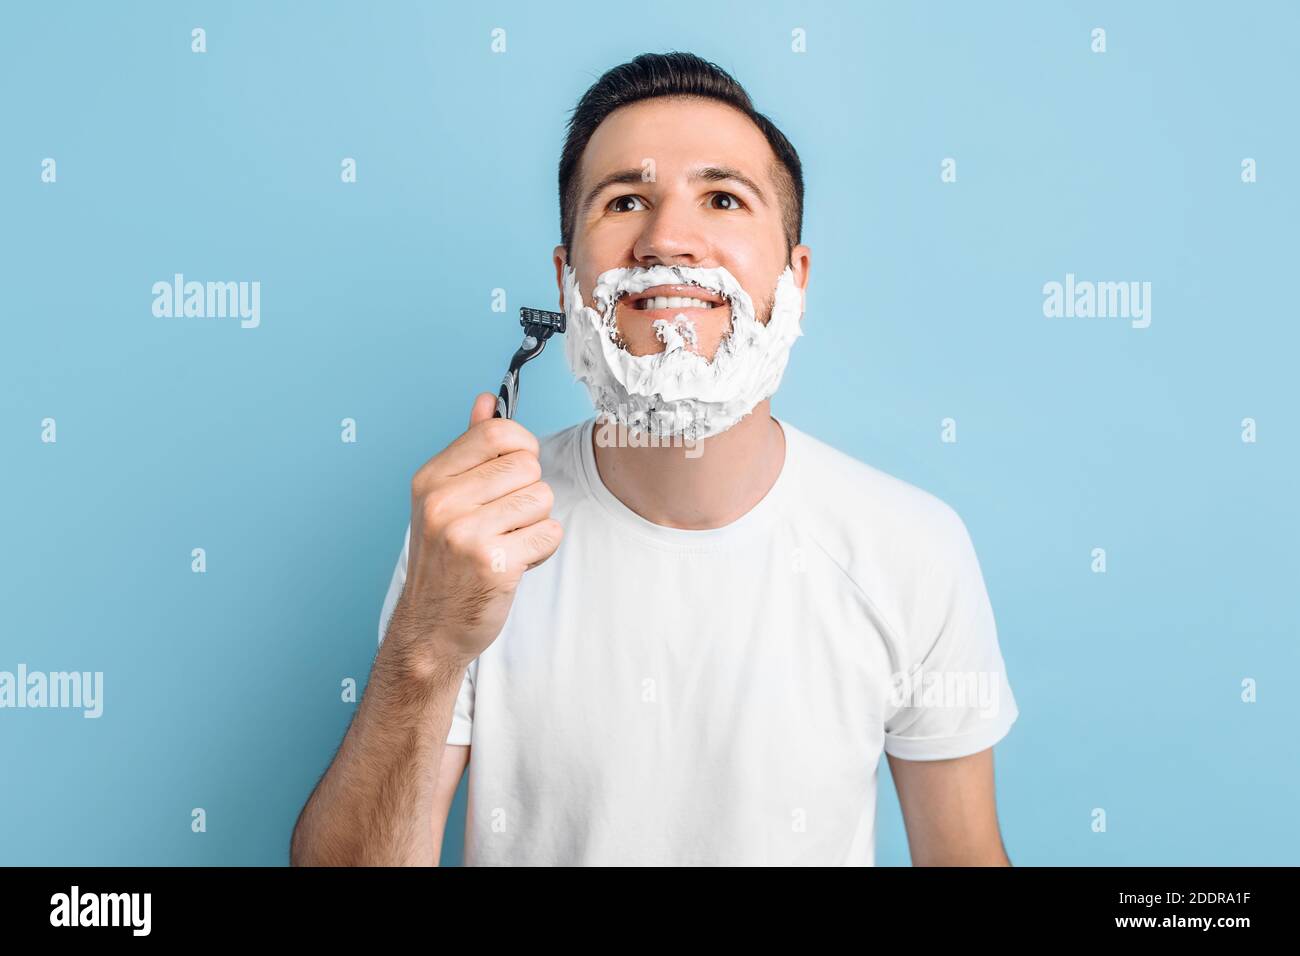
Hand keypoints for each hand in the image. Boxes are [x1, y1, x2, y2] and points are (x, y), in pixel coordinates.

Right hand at [395, 393, 562, 664]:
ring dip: (535, 523)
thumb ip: (469, 447)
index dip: (521, 449)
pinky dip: (541, 549)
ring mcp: (467, 534)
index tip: (514, 471)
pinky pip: (549, 533)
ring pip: (542, 499)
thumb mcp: (444, 499)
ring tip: (506, 542)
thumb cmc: (445, 560)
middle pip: (527, 465)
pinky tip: (514, 562)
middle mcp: (443, 503)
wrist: (431, 628)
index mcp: (430, 480)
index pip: (497, 433)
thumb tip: (487, 401)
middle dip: (528, 492)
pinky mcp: (494, 564)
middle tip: (504, 520)